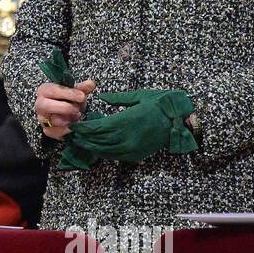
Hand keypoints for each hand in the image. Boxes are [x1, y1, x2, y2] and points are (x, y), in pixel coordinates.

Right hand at [35, 78, 95, 139]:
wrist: (65, 112)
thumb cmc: (68, 99)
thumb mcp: (75, 92)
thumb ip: (82, 88)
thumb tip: (91, 84)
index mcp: (45, 90)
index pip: (53, 90)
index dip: (68, 94)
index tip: (81, 96)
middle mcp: (40, 104)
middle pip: (46, 106)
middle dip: (64, 108)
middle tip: (77, 109)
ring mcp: (42, 118)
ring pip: (52, 120)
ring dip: (67, 120)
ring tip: (77, 117)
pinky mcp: (47, 130)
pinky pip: (53, 132)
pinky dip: (64, 131)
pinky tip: (72, 127)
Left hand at [62, 88, 196, 169]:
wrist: (181, 121)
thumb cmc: (161, 104)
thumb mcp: (140, 96)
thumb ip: (119, 98)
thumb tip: (103, 97)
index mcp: (126, 121)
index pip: (99, 127)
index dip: (85, 127)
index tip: (75, 125)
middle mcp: (127, 137)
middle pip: (99, 140)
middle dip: (84, 138)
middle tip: (72, 135)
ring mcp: (132, 148)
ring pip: (105, 151)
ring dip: (91, 147)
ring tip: (80, 142)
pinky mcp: (137, 155)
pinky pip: (115, 156)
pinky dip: (104, 153)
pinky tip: (96, 148)